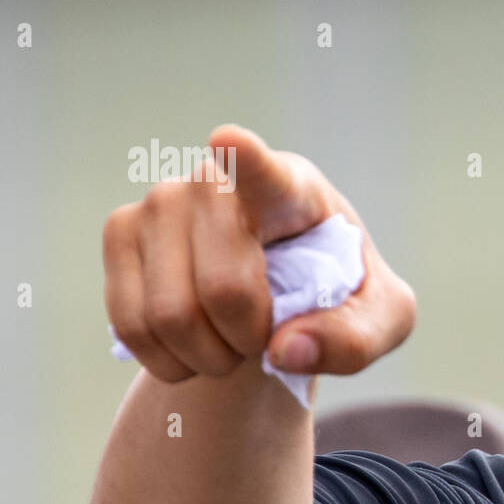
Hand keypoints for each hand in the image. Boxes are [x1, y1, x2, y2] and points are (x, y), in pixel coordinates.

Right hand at [103, 124, 415, 383]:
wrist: (281, 290)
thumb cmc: (341, 291)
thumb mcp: (382, 318)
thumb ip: (356, 338)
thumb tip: (284, 350)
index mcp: (289, 187)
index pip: (262, 171)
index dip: (245, 160)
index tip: (228, 142)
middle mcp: (214, 181)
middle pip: (222, 289)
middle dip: (249, 340)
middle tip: (267, 338)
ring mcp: (159, 201)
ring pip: (169, 315)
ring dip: (210, 358)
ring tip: (234, 344)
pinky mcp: (121, 230)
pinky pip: (132, 325)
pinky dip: (169, 361)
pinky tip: (195, 349)